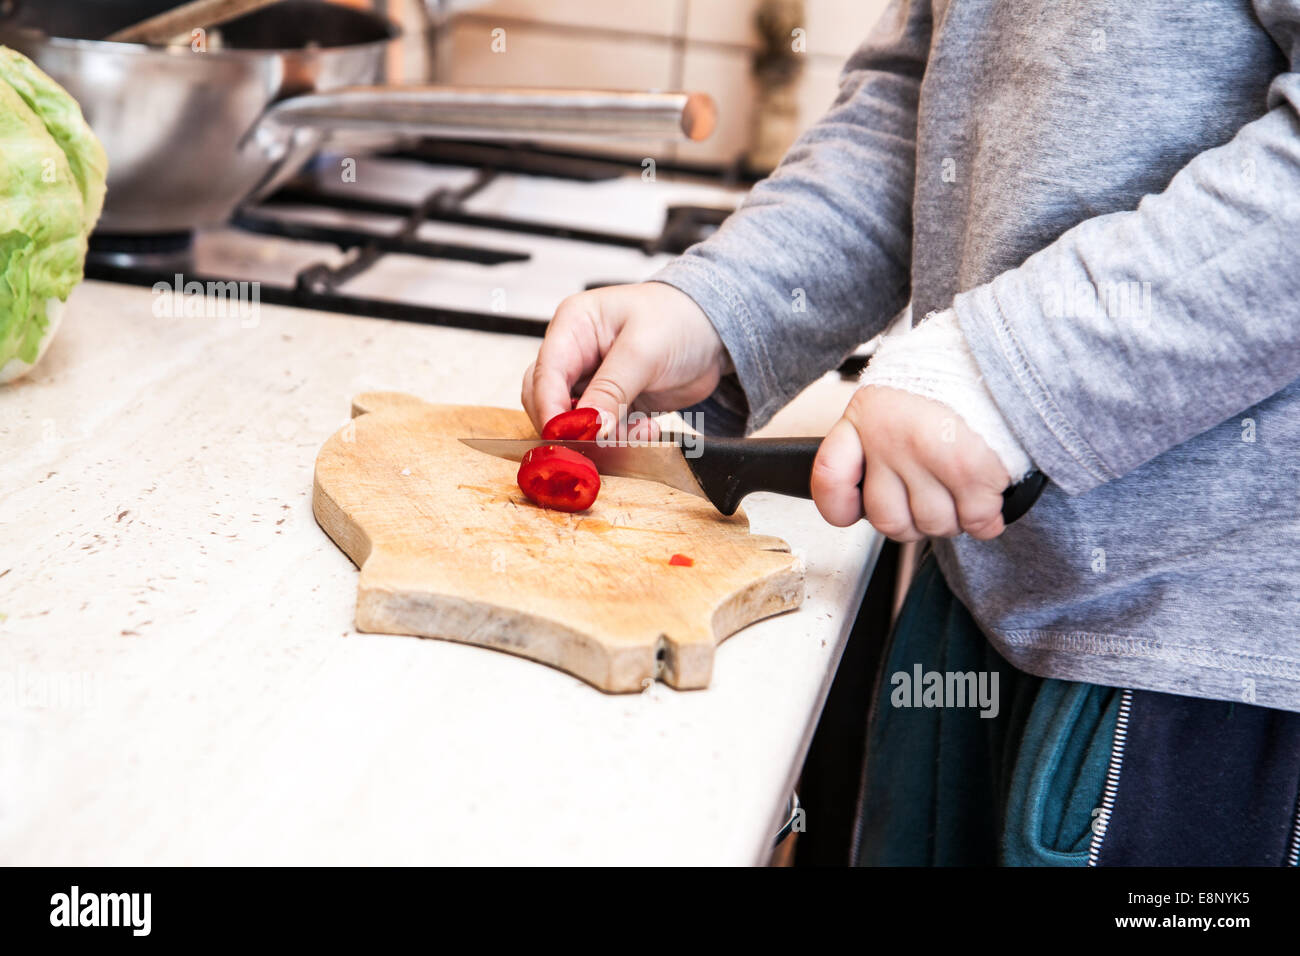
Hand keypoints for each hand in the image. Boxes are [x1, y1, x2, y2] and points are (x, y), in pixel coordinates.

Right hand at [522, 282, 729, 437]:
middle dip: (572, 428)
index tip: (565, 437)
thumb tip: (586, 423)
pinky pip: (601, 430)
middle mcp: (576, 352)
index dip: (550, 410)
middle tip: (601, 445)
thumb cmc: (681, 318)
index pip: (544, 373)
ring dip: (603, 437)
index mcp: (574, 325)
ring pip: (574, 421)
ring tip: (639, 433)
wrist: (715, 332)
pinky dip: (621, 439)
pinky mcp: (610, 402)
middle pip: (548, 401)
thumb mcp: (644, 350)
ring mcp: (592, 379)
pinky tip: (647, 430)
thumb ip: (611, 388)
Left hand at [811, 386, 1011, 539]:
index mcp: (864, 418)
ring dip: (953, 521)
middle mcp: (888, 437)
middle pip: (887, 519)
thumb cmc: (950, 376)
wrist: (997, 346)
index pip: (829, 478)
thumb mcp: (894, 396)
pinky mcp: (970, 468)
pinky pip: (974, 520)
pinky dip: (985, 521)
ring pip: (932, 524)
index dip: (840, 505)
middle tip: (933, 502)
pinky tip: (988, 503)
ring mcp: (928, 453)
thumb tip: (867, 496)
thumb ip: (876, 440)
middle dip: (914, 522)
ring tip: (964, 495)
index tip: (856, 509)